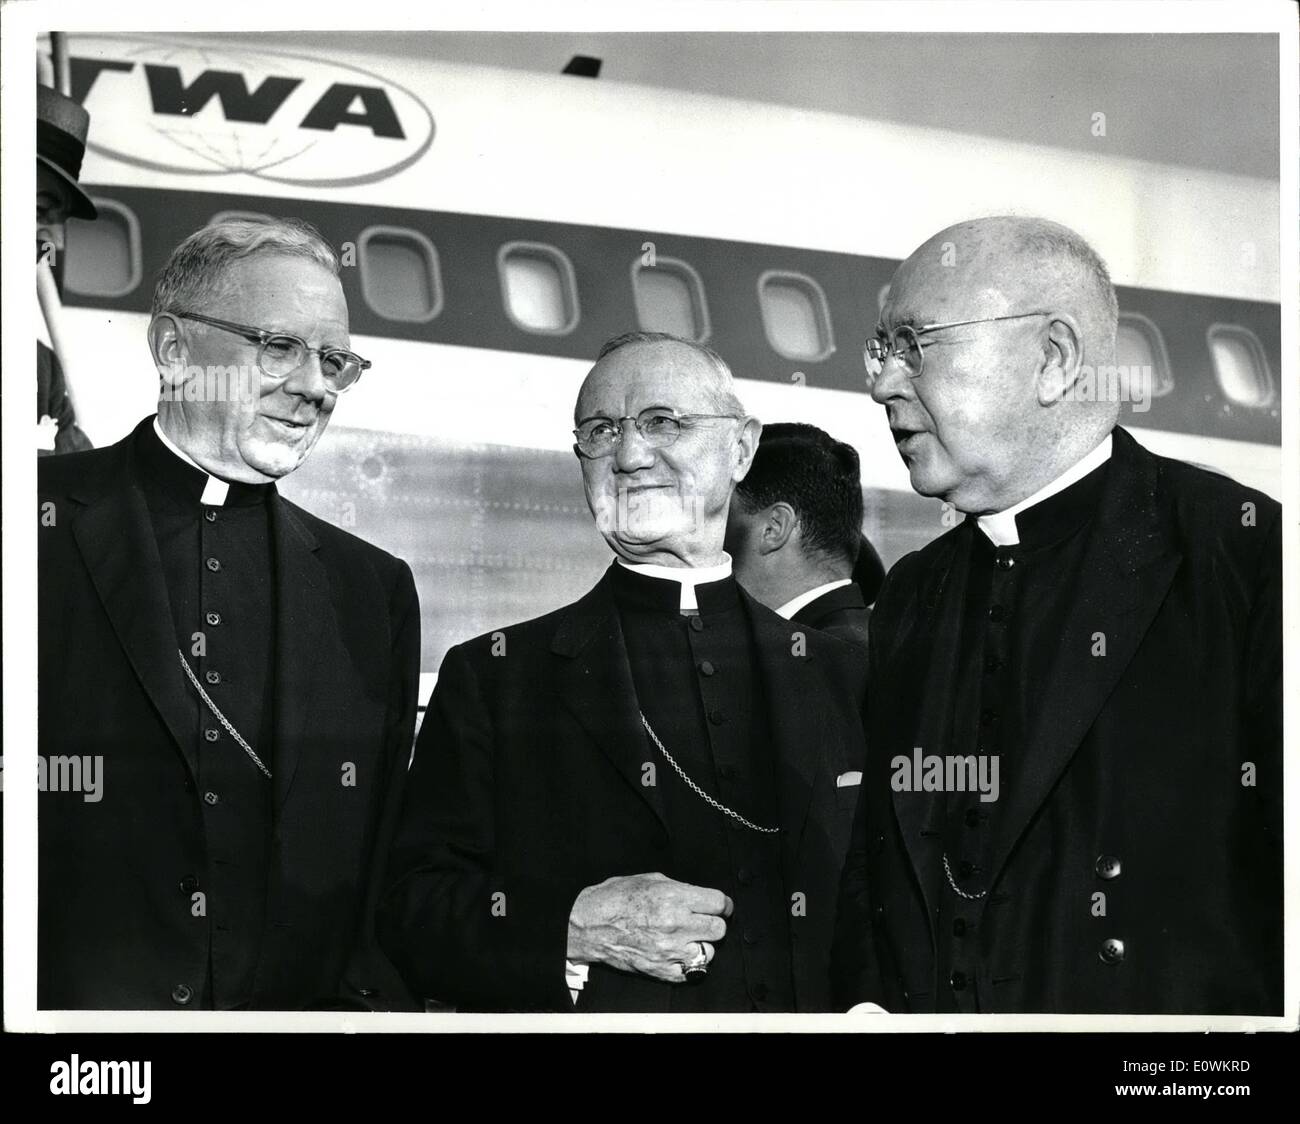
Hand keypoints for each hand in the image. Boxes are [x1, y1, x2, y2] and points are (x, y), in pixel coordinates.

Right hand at [566, 872, 733, 982]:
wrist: (588, 924)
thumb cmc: (615, 899)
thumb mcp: (650, 880)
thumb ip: (680, 889)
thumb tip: (700, 897)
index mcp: (674, 898)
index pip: (718, 903)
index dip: (722, 904)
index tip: (721, 907)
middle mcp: (676, 924)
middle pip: (719, 929)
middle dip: (713, 923)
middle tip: (703, 921)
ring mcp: (669, 950)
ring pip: (709, 952)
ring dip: (701, 945)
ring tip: (687, 939)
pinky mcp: (661, 970)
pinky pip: (691, 972)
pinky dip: (688, 965)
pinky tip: (678, 954)